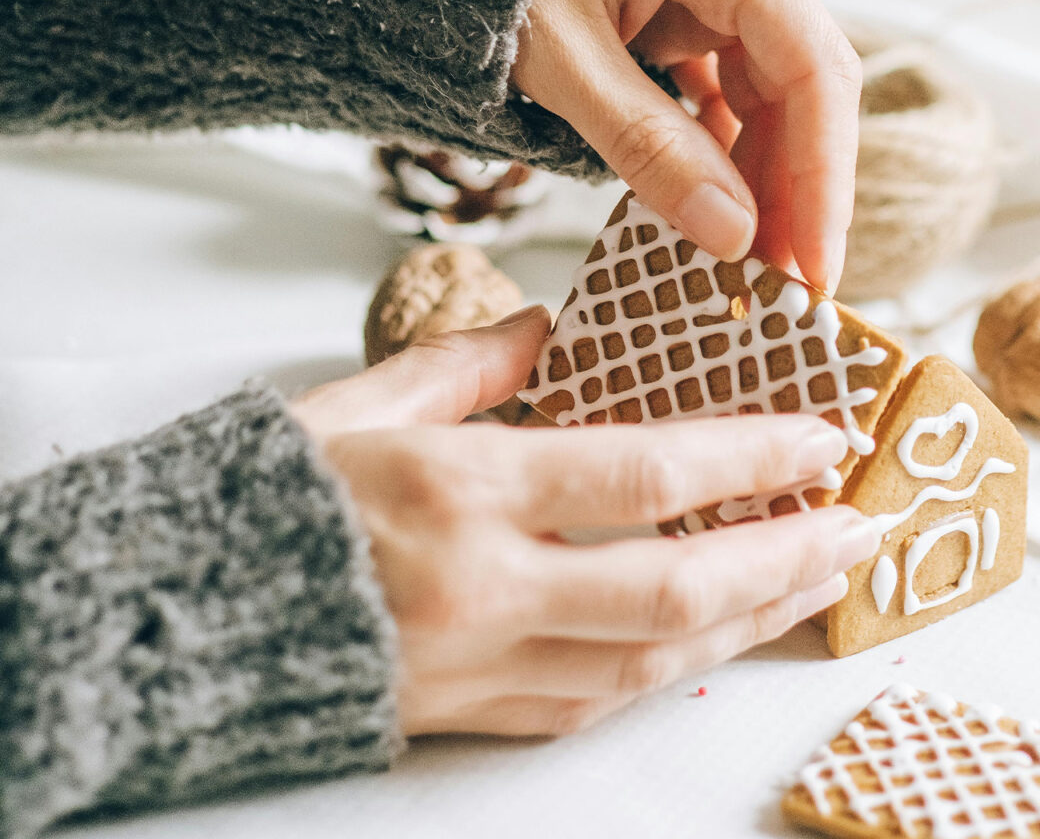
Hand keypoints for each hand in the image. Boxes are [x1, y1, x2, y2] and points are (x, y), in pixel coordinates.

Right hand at [290, 307, 877, 735]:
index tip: (827, 439)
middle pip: (676, 590)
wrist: (170, 619)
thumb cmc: (265, 497)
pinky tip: (718, 638)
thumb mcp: (362, 404)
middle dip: (788, 560)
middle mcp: (484, 589)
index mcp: (461, 492)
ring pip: (652, 663)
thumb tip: (556, 330)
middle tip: (862, 531)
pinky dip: (670, 669)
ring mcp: (481, 666)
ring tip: (819, 586)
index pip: (645, 478)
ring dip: (749, 623)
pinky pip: (595, 705)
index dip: (752, 459)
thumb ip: (471, 363)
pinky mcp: (470, 716)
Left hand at [512, 0, 860, 293]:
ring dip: (758, 184)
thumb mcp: (561, 57)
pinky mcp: (673, 24)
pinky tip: (706, 212)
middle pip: (801, 92)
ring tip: (744, 261)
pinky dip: (715, 158)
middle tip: (782, 284)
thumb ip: (646, 142)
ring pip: (765, 101)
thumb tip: (731, 233)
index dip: (824, 174)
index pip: (814, 70)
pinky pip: (718, 96)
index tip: (815, 262)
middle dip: (795, 193)